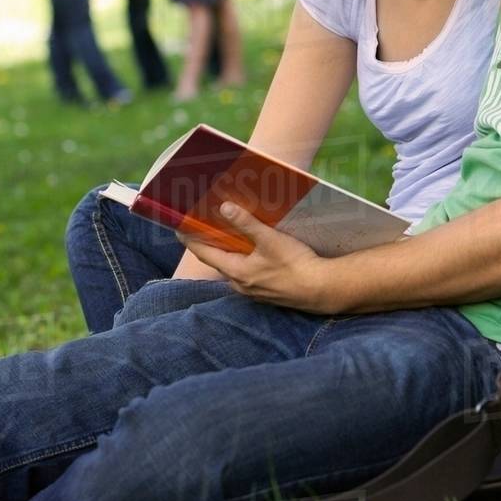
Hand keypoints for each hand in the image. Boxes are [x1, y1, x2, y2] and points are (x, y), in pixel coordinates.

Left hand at [177, 203, 332, 311]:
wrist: (321, 290)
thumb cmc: (295, 265)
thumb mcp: (270, 240)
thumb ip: (247, 224)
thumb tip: (225, 208)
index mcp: (236, 272)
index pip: (206, 254)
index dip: (191, 240)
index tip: (179, 228)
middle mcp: (240, 285)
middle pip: (219, 261)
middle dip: (211, 244)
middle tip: (205, 226)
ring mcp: (254, 291)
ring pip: (234, 268)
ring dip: (229, 252)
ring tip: (228, 234)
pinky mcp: (267, 292)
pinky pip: (248, 274)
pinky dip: (244, 260)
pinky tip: (254, 251)